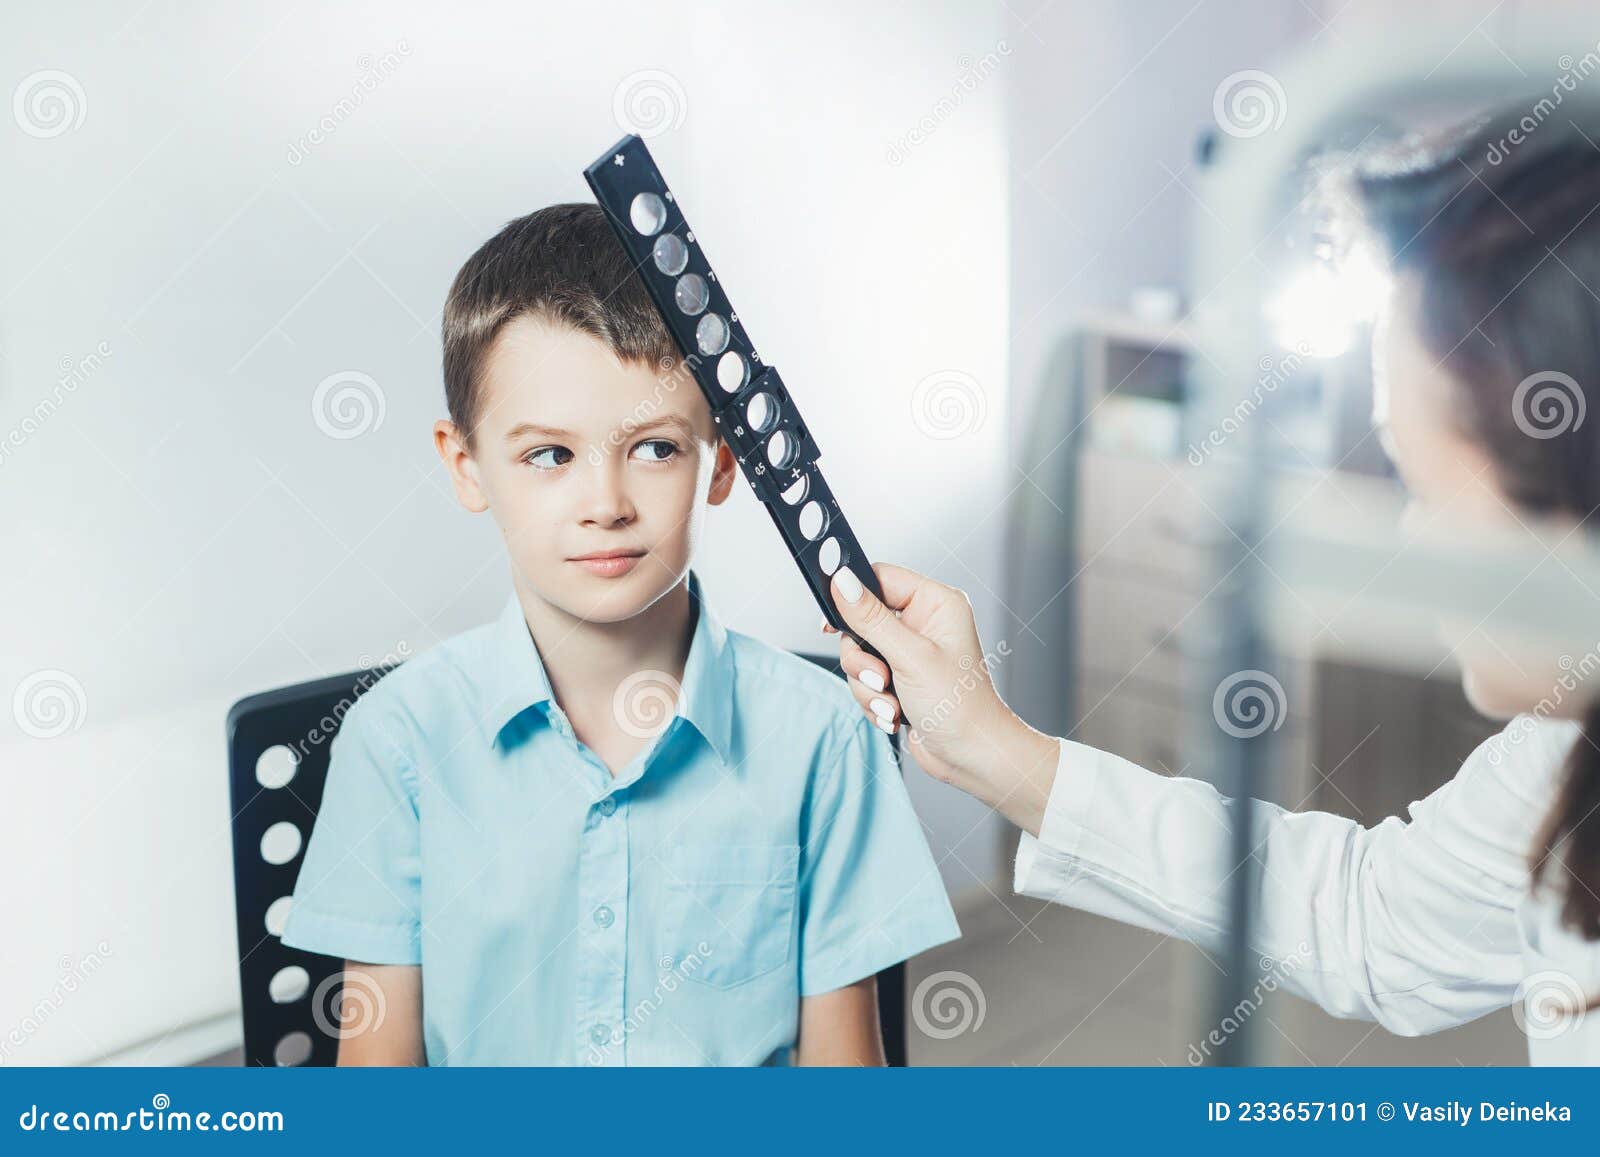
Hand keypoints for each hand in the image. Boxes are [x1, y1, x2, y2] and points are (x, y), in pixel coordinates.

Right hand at [823, 563, 1059, 834]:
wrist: (973, 758)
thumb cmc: (961, 707)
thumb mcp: (911, 657)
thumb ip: (872, 618)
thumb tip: (842, 581)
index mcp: (935, 604)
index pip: (880, 578)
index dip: (852, 595)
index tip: (831, 621)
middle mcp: (922, 623)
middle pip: (861, 621)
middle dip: (864, 658)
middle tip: (880, 677)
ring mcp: (909, 653)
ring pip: (859, 655)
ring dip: (869, 686)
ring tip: (893, 704)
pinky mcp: (899, 679)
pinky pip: (865, 680)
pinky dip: (874, 701)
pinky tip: (897, 715)